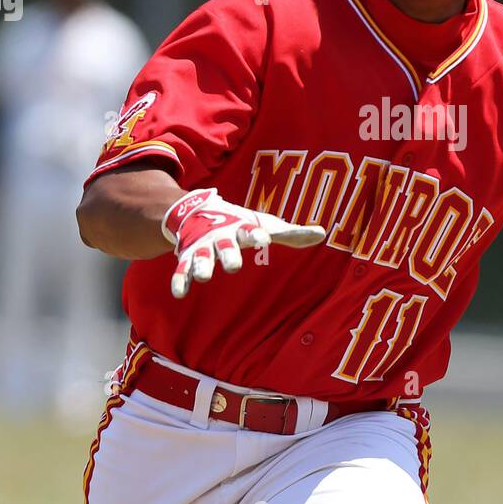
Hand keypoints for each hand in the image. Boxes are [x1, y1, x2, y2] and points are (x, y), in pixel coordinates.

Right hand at [161, 187, 325, 297]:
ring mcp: (202, 246)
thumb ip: (291, 234)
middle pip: (225, 245)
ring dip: (202, 265)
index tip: (264, 239)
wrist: (199, 209)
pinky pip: (182, 269)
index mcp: (242, 227)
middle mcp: (221, 236)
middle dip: (228, 253)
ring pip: (201, 257)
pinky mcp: (187, 257)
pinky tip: (179, 294)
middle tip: (233, 265)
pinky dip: (180, 280)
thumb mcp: (265, 225)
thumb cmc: (242, 223)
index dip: (257, 234)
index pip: (251, 230)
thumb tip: (322, 233)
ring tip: (204, 276)